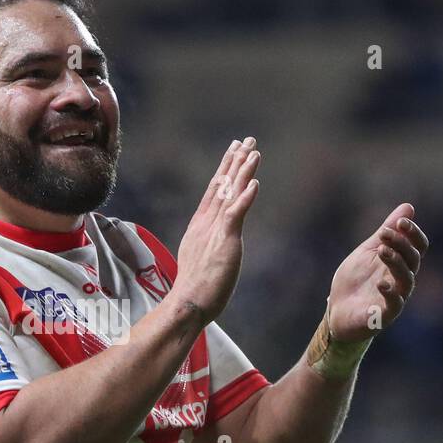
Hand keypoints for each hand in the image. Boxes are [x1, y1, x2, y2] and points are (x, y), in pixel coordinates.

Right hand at [171, 137, 261, 323]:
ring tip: (253, 151)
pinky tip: (254, 183)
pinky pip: (235, 215)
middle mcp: (206, 222)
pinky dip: (245, 198)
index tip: (234, 151)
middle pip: (223, 185)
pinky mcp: (224, 241)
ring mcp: (214, 230)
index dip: (225, 170)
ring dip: (242, 172)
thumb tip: (213, 243)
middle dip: (235, 161)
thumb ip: (209, 245)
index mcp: (201, 226)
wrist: (188, 302)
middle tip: (246, 140)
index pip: (215, 191)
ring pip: (230, 194)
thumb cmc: (196, 289)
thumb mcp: (203, 259)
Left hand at [326, 204, 428, 342]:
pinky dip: (391, 294)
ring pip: (406, 279)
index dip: (413, 233)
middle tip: (384, 233)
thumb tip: (408, 207)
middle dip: (401, 243)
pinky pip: (394, 305)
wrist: (336, 311)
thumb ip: (386, 233)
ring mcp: (395, 298)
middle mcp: (401, 280)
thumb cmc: (355, 281)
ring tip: (382, 250)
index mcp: (400, 263)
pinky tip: (381, 283)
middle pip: (413, 260)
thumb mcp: (368, 252)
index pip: (418, 247)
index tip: (401, 221)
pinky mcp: (383, 316)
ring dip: (396, 262)